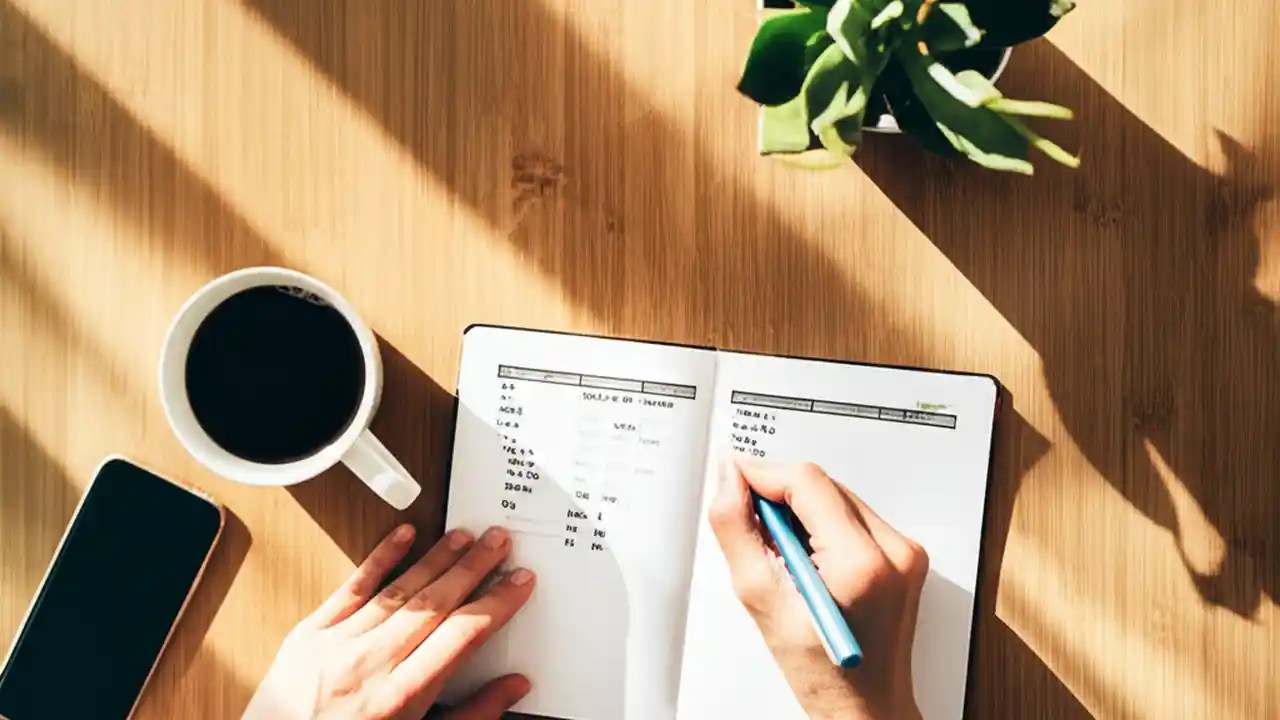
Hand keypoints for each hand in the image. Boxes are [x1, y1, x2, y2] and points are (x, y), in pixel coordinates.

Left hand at [243, 524, 535, 719]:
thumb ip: (471, 716)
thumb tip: (512, 688)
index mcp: (401, 698)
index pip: (463, 635)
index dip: (497, 604)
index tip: (519, 582)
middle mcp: (369, 665)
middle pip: (435, 603)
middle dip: (473, 568)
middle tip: (499, 541)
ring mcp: (336, 645)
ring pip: (399, 590)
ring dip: (436, 558)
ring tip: (464, 536)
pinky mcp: (308, 635)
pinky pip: (350, 588)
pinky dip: (379, 559)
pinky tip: (402, 536)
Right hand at [708, 457, 927, 719]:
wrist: (865, 707)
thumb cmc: (821, 673)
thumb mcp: (761, 599)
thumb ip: (738, 529)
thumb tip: (728, 478)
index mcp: (861, 563)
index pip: (806, 482)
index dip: (763, 474)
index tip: (733, 478)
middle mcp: (894, 550)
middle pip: (823, 486)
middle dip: (780, 497)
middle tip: (754, 531)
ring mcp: (905, 551)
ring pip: (836, 498)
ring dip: (801, 512)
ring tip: (784, 558)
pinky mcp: (905, 554)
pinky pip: (853, 517)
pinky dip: (823, 527)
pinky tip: (810, 562)